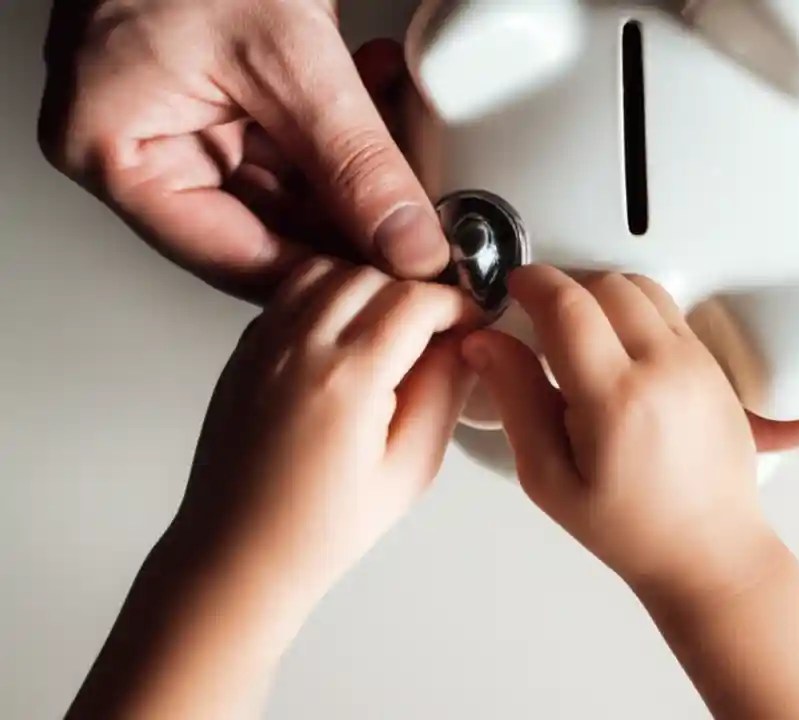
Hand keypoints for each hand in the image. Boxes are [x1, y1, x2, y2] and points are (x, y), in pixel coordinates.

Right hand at [39, 0, 447, 301]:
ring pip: (293, 187)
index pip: (234, 257)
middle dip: (354, 223)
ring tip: (415, 156)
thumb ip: (352, 159)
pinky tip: (387, 100)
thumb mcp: (285, 56)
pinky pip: (296, 139)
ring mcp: (186, 120)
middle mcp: (145, 148)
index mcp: (116, 153)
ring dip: (362, 170)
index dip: (322, 278)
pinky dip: (348, 127)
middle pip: (269, 228)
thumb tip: (405, 244)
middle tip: (425, 231)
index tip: (396, 286)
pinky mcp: (228, 93)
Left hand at [174, 258, 474, 601]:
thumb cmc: (322, 528)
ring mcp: (264, 345)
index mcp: (348, 379)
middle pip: (374, 274)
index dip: (456, 306)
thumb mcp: (410, 468)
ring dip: (370, 286)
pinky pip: (291, 293)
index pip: (417, 300)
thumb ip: (444, 394)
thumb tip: (465, 345)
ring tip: (391, 329)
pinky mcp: (243, 352)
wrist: (237, 553)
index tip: (470, 326)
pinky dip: (327, 295)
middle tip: (437, 330)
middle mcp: (299, 348)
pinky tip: (347, 337)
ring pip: (329, 270)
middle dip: (416, 292)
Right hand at [462, 267, 775, 597]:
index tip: (513, 288)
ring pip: (642, 288)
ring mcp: (697, 364)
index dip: (532, 284)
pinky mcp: (715, 366)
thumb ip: (515, 399)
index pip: (568, 305)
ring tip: (578, 334)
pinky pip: (670, 312)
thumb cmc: (630, 529)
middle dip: (564, 289)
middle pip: (605, 284)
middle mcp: (665, 370)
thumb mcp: (549, 477)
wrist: (709, 550)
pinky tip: (616, 352)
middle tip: (539, 318)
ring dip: (602, 295)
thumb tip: (484, 342)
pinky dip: (636, 314)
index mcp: (617, 399)